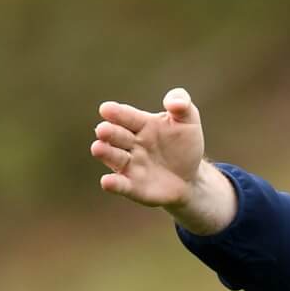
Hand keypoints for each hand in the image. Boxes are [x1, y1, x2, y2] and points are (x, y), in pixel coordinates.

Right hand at [90, 89, 234, 232]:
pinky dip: (114, 184)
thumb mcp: (189, 121)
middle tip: (103, 130)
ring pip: (114, 158)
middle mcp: (130, 143)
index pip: (126, 116)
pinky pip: (121, 185)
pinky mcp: (133, 187)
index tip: (106, 109)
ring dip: (105, 153)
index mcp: (141, 123)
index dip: (117, 113)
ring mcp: (130, 165)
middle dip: (108, 132)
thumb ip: (182, 105)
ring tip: (98, 148)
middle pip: (116, 135)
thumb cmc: (185, 144)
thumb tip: (175, 103)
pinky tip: (107, 182)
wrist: (191, 178)